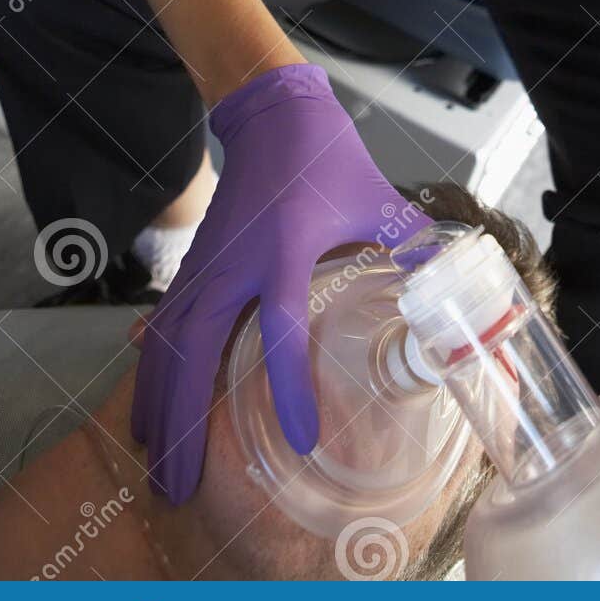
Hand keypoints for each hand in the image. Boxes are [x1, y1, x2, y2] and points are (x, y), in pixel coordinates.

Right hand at [130, 61, 432, 503]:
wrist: (273, 111)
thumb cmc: (327, 156)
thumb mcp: (380, 199)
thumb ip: (414, 245)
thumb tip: (453, 287)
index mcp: (284, 250)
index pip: (281, 330)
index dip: (290, 386)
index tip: (301, 438)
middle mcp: (234, 265)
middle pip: (194, 357)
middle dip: (184, 426)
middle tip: (179, 488)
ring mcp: (207, 266)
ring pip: (167, 349)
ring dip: (157, 408)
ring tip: (154, 466)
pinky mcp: (195, 265)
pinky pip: (164, 328)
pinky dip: (151, 371)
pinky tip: (146, 410)